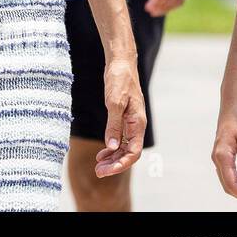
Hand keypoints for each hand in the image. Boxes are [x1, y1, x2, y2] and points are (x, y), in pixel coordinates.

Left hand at [95, 56, 145, 176]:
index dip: (120, 164)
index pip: (133, 152)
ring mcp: (131, 123)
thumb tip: (112, 146)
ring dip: (112, 158)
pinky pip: (120, 139)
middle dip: (115, 164)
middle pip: (129, 153)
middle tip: (98, 172)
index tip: (105, 170)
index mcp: (138, 124)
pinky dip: (112, 148)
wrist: (121, 64)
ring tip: (98, 166)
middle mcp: (136, 126)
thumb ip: (114, 125)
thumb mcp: (114, 102)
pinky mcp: (124, 119)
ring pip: (124, 148)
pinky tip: (102, 153)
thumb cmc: (119, 80)